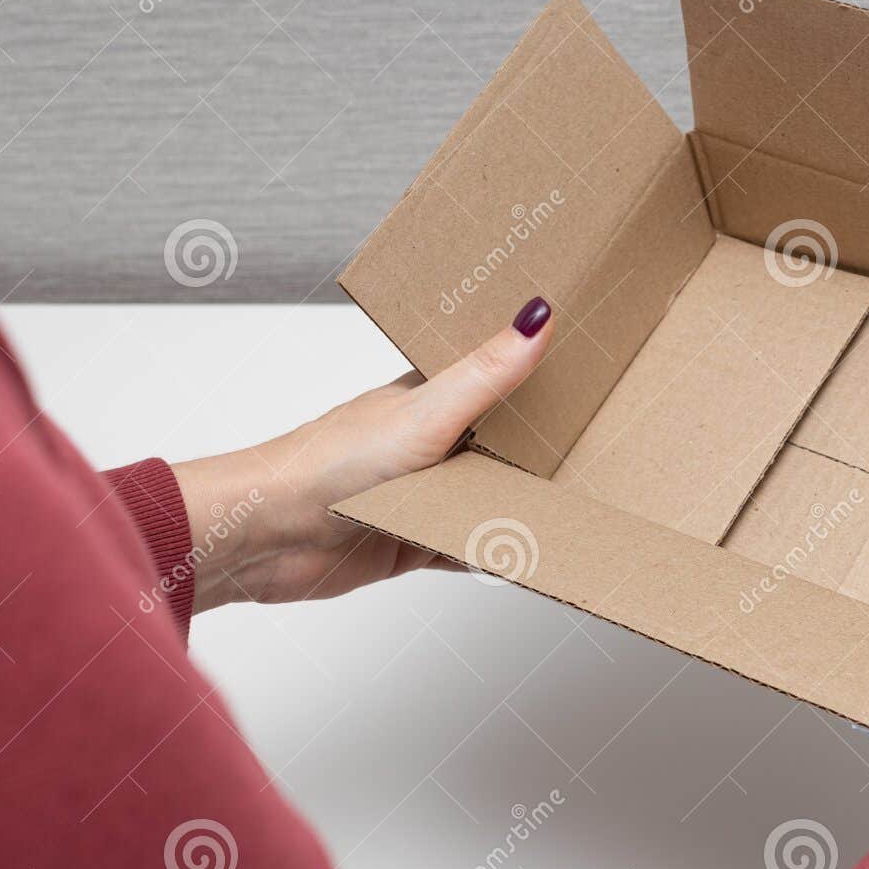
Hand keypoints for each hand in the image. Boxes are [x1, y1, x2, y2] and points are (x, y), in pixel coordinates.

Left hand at [169, 297, 553, 610]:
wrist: (267, 535)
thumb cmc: (326, 462)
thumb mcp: (423, 413)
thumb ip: (485, 374)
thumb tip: (536, 316)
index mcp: (427, 398)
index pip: (494, 377)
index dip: (535, 374)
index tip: (590, 370)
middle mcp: (427, 443)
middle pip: (499, 443)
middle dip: (539, 448)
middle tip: (602, 445)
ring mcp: (421, 495)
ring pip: (487, 498)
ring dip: (519, 504)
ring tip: (581, 502)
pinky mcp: (414, 541)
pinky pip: (468, 547)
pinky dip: (495, 551)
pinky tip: (530, 553)